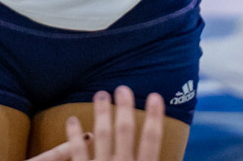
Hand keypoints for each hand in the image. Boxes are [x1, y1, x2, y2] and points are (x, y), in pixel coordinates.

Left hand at [24, 88, 164, 160]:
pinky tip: (73, 119)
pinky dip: (74, 135)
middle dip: (125, 108)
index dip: (155, 117)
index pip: (152, 141)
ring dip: (102, 113)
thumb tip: (169, 158)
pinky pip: (77, 153)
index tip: (155, 95)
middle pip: (125, 132)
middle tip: (123, 88)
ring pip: (101, 136)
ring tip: (101, 94)